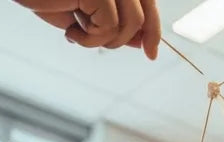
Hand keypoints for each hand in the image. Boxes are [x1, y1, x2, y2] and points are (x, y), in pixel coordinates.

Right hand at [17, 0, 161, 59]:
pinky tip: (70, 30)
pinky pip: (108, 27)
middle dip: (135, 39)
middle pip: (142, 15)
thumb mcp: (86, 14)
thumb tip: (141, 42)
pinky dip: (89, 39)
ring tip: (78, 33)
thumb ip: (113, 23)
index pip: (146, 3)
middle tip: (138, 54)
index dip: (153, 28)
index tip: (152, 52)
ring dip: (102, 40)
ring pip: (129, 25)